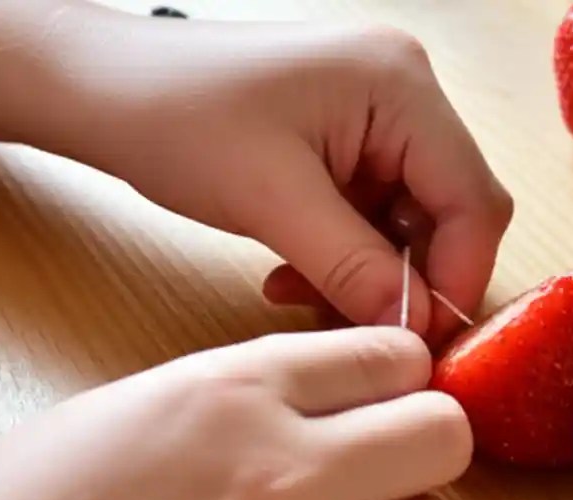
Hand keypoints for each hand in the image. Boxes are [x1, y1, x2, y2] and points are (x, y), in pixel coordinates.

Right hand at [0, 327, 470, 499]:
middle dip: (426, 447)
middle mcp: (277, 477)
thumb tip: (336, 402)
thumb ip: (247, 396)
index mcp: (232, 394)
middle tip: (388, 470)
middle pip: (445, 437)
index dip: (400, 376)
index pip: (391, 355)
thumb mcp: (132, 408)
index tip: (389, 399)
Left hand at [62, 16, 512, 341]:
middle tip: (364, 330)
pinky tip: (295, 277)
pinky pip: (374, 216)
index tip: (422, 341)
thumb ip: (354, 267)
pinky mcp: (349, 141)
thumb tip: (414, 332)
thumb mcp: (271, 200)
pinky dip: (345, 258)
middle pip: (450, 211)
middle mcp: (405, 92)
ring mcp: (378, 115)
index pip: (472, 198)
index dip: (456, 277)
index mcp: (401, 85)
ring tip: (305, 299)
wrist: (101, 86)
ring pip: (410, 223)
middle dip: (409, 279)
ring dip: (369, 276)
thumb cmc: (174, 113)